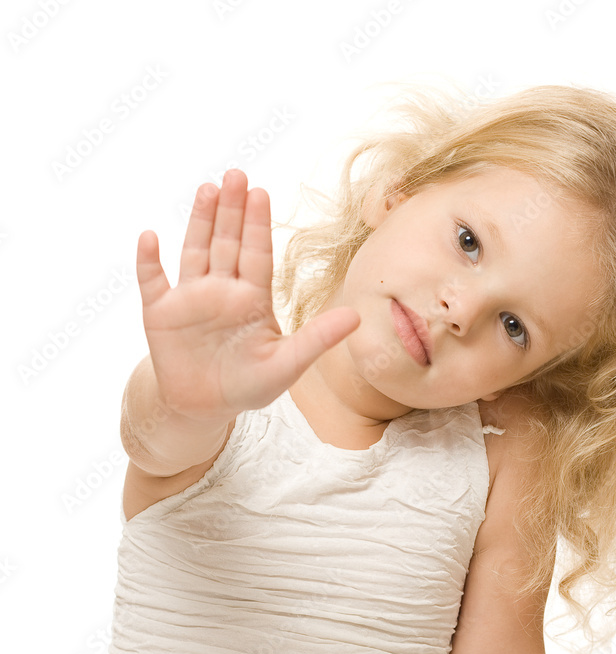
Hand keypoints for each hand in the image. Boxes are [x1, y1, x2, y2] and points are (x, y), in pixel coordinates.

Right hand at [135, 168, 359, 422]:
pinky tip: (150, 237)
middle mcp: (222, 290)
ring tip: (207, 189)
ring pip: (195, 250)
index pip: (256, 253)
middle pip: (227, 242)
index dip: (257, 224)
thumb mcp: (287, 365)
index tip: (260, 192)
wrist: (204, 407)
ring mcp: (190, 298)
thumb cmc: (248, 385)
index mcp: (252, 298)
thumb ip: (318, 339)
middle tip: (237, 174)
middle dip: (232, 210)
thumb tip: (357, 317)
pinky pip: (152, 280)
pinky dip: (148, 260)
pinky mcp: (160, 312)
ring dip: (198, 221)